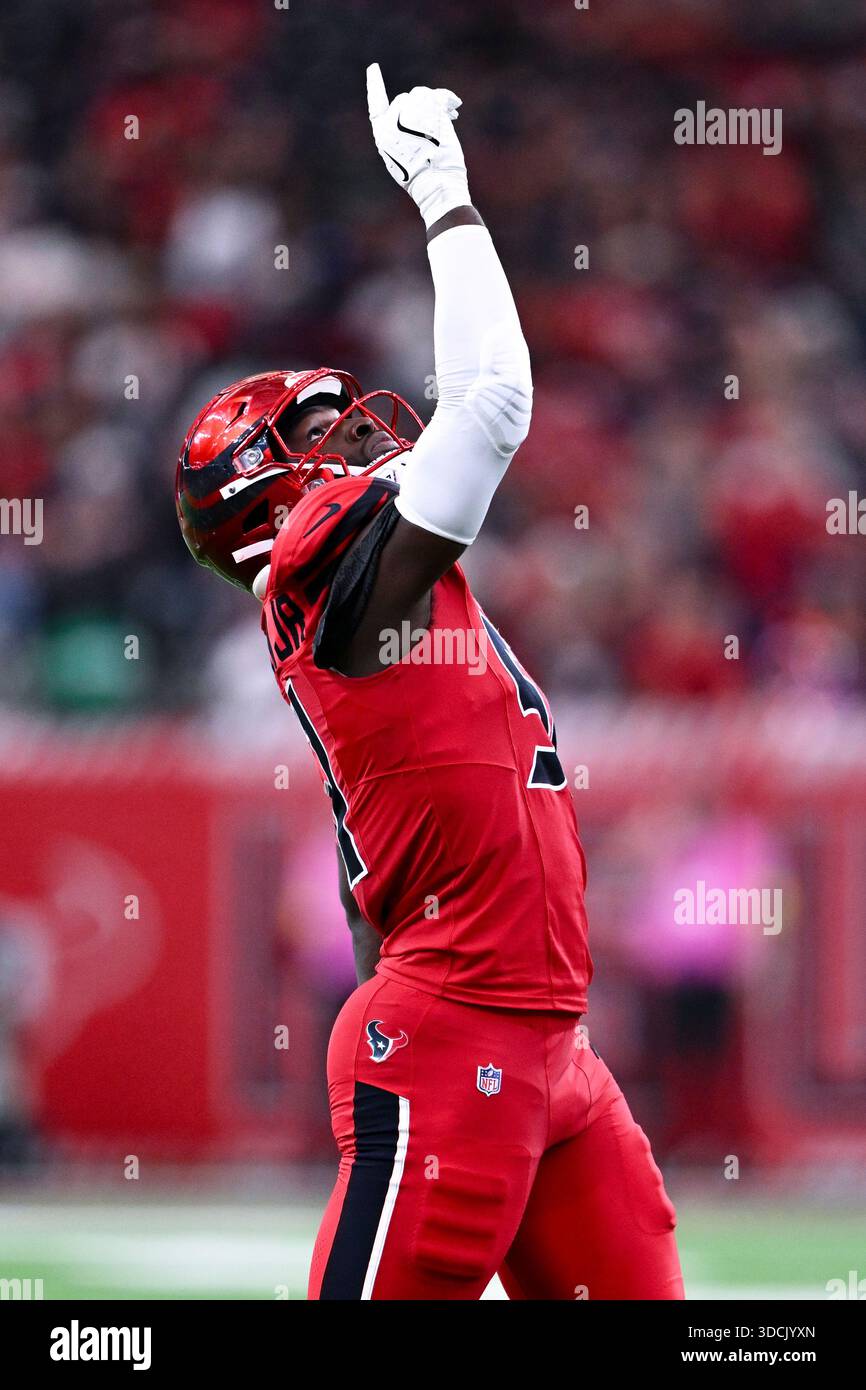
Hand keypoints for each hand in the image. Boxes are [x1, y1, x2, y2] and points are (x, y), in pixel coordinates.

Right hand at [366, 63, 470, 228]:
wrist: (436, 185)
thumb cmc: (425, 178)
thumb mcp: (407, 157)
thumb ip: (406, 133)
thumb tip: (429, 108)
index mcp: (383, 136)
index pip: (376, 105)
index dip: (374, 86)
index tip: (373, 68)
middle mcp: (390, 123)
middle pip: (405, 99)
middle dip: (422, 107)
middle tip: (441, 117)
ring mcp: (407, 116)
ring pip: (421, 95)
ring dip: (435, 104)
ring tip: (449, 119)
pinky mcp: (427, 113)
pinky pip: (436, 97)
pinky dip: (446, 99)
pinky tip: (455, 106)